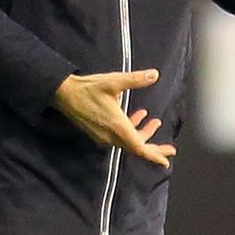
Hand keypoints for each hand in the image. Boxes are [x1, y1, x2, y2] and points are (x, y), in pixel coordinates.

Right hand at [51, 70, 176, 166]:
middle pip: (136, 147)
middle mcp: (111, 136)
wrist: (63, 94)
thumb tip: (155, 74)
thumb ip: (136, 79)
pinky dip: (131, 129)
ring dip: (142, 133)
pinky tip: (136, 115)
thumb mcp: (114, 81)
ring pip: (128, 141)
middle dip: (154, 148)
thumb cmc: (89, 88)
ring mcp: (103, 136)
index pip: (139, 147)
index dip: (154, 155)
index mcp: (117, 127)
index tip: (167, 160)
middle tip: (170, 149)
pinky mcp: (98, 132)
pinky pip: (120, 136)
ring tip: (155, 121)